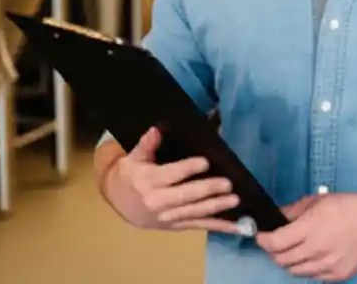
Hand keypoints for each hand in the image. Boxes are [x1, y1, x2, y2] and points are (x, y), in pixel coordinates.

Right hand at [102, 127, 242, 234]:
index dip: (188, 169)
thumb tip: (156, 130)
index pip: (171, 175)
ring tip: (235, 200)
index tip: (205, 162)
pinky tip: (236, 226)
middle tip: (227, 184)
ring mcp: (169, 216)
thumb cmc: (130, 176)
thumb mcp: (133, 158)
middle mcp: (158, 201)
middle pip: (186, 196)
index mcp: (148, 181)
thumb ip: (146, 145)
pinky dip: (219, 226)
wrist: (120, 204)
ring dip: (216, 207)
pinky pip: (199, 225)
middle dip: (208, 190)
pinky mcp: (176, 225)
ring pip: (195, 212)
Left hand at [255, 193, 356, 280]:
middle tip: (277, 244)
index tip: (261, 236)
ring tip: (297, 250)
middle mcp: (317, 249)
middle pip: (282, 260)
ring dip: (290, 261)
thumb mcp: (318, 200)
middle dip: (274, 252)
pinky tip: (314, 256)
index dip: (264, 241)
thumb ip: (293, 211)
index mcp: (311, 227)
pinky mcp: (337, 275)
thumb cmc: (349, 207)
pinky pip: (312, 277)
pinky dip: (308, 268)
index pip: (276, 243)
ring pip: (295, 271)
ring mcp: (327, 265)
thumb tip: (275, 219)